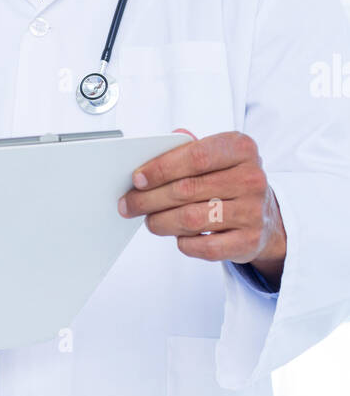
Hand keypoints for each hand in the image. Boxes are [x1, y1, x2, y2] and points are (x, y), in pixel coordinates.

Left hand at [117, 129, 286, 281]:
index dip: (161, 168)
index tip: (138, 179)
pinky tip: (178, 236)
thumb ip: (189, 149)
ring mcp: (252, 211)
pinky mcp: (249, 240)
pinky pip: (204, 246)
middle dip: (149, 199)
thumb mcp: (218, 157)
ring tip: (150, 221)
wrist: (267, 218)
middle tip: (129, 204)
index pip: (196, 156)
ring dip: (161, 222)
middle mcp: (251, 178)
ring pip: (191, 219)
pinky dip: (184, 243)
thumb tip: (159, 149)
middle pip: (187, 189)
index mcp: (242, 148)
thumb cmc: (231, 182)